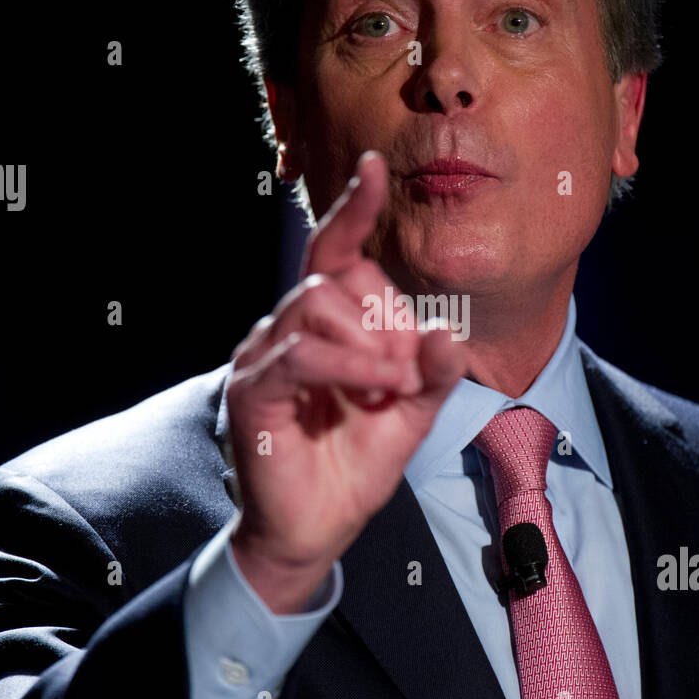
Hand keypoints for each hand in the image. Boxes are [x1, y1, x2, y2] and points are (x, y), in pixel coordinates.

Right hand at [225, 151, 466, 612]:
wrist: (316, 530)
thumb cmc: (354, 466)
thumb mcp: (411, 415)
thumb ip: (432, 372)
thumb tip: (449, 331)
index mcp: (324, 327)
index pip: (334, 254)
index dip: (353, 211)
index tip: (374, 167)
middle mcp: (285, 330)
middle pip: (337, 280)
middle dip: (387, 320)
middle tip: (407, 374)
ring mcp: (261, 356)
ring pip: (316, 306)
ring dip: (370, 344)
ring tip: (390, 387)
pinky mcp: (249, 390)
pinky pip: (299, 353)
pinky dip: (344, 365)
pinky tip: (370, 389)